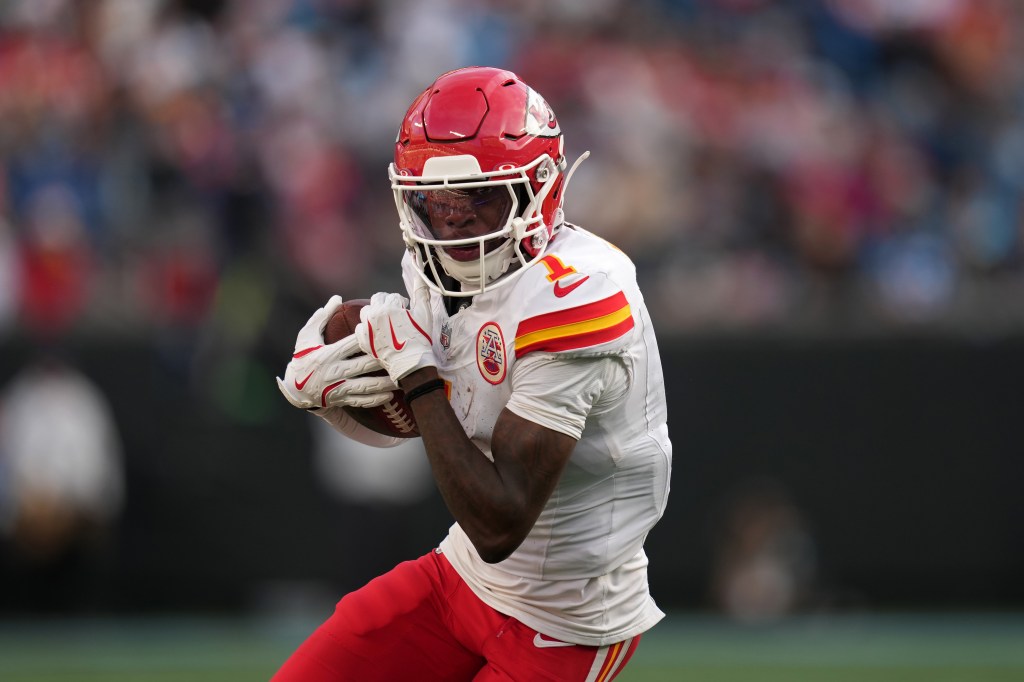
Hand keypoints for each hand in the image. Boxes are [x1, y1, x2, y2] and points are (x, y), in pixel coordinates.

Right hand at [277, 295, 397, 409]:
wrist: (293, 388)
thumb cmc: (303, 357)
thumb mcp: (307, 335)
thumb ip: (322, 316)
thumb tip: (338, 298)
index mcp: (328, 354)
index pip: (351, 345)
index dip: (367, 338)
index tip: (384, 332)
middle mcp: (334, 372)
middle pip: (362, 365)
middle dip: (381, 361)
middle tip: (399, 355)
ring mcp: (338, 387)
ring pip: (365, 386)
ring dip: (384, 382)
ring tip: (400, 378)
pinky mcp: (341, 399)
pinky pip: (361, 401)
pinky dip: (376, 399)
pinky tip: (390, 395)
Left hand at [355, 291, 434, 382]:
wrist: (410, 363)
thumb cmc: (419, 338)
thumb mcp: (424, 314)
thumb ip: (421, 293)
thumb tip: (422, 276)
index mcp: (390, 307)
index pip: (393, 296)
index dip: (402, 303)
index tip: (406, 310)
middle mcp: (375, 314)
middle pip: (377, 299)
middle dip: (386, 303)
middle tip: (395, 314)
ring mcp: (368, 328)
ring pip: (366, 311)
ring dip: (374, 313)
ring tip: (384, 321)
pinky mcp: (363, 340)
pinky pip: (360, 328)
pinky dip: (367, 328)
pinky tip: (376, 332)